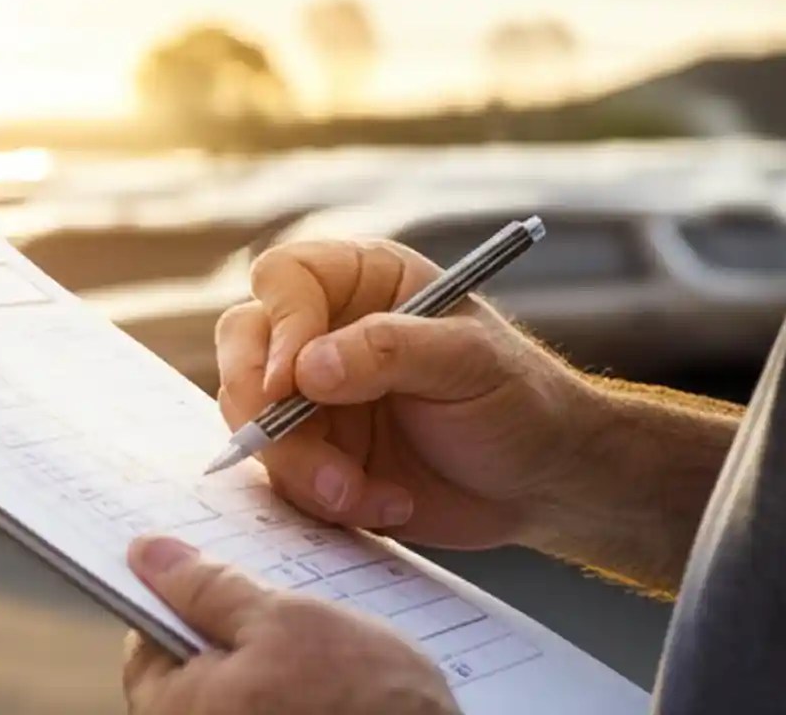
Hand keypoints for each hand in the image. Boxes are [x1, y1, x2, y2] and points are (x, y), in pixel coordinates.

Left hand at [122, 535, 459, 714]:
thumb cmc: (365, 705)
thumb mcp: (282, 620)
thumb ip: (208, 588)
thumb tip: (149, 556)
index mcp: (175, 712)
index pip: (149, 637)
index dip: (185, 595)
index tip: (216, 571)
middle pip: (194, 663)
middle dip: (232, 626)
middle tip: (280, 602)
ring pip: (237, 685)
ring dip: (269, 655)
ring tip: (317, 640)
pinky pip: (269, 708)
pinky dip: (292, 688)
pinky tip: (332, 676)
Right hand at [216, 239, 605, 548]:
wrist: (543, 484)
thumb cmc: (520, 401)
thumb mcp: (468, 362)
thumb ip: (388, 352)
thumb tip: (307, 369)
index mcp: (362, 283)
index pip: (284, 280)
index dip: (278, 326)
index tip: (290, 381)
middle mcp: (324, 333)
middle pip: (242, 346)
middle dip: (259, 405)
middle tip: (291, 444)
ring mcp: (312, 399)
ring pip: (252, 422)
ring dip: (298, 466)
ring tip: (359, 493)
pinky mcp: (314, 456)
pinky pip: (281, 477)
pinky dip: (323, 501)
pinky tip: (387, 505)